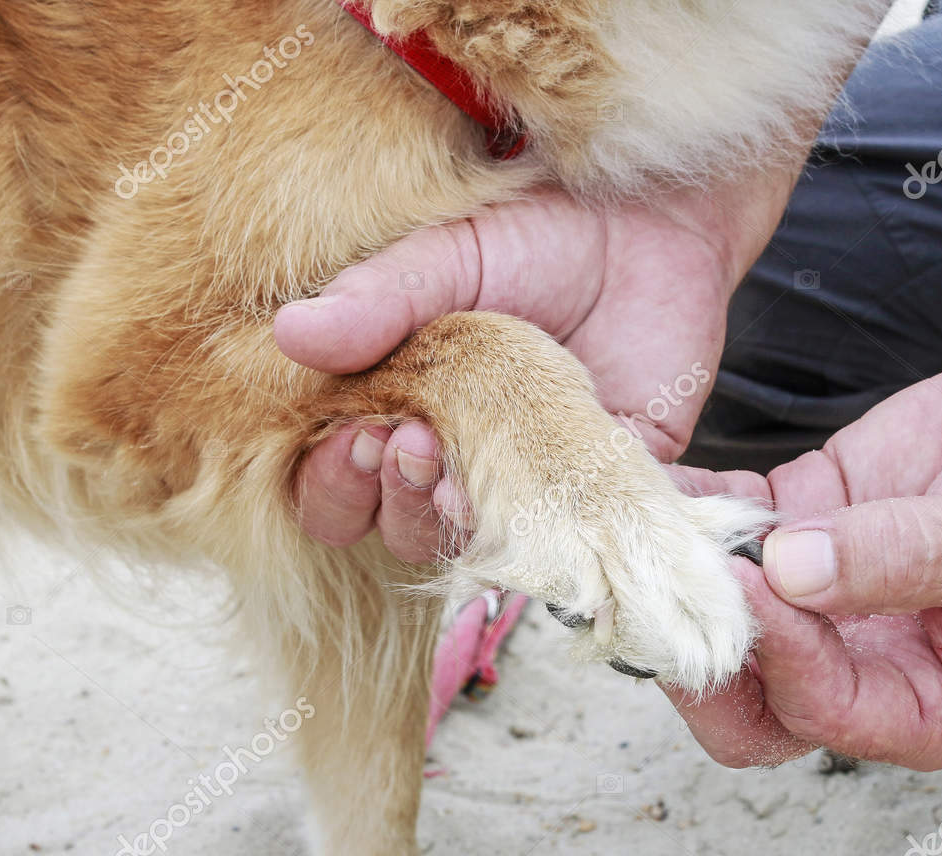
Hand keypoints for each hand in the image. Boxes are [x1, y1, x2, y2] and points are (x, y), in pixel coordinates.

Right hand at [280, 172, 792, 558]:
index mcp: (396, 413)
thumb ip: (378, 299)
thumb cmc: (537, 237)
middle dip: (390, 502)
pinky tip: (547, 498)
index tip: (356, 434)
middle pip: (395, 530)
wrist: (649, 222)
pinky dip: (563, 531)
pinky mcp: (601, 488)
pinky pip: (579, 538)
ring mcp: (527, 484)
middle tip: (408, 445)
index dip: (332, 480)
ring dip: (455, 520)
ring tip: (457, 470)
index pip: (337, 485)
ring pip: (471, 548)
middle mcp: (455, 463)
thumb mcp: (448, 256)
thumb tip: (292, 334)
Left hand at [663, 354, 941, 770]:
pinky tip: (661, 480)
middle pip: (745, 697)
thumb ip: (898, 560)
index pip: (819, 713)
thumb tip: (792, 571)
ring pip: (722, 611)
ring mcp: (817, 602)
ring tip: (648, 524)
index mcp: (920, 710)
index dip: (782, 655)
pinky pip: (725, 532)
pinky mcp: (794, 531)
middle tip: (672, 585)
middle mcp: (856, 669)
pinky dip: (690, 510)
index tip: (761, 581)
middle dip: (701, 648)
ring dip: (682, 574)